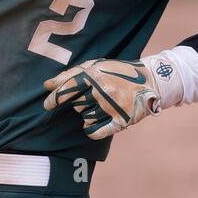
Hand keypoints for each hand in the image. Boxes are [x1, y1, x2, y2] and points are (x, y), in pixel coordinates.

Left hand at [43, 58, 160, 140]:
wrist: (150, 79)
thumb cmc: (117, 71)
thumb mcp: (96, 65)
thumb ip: (70, 75)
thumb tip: (47, 85)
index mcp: (96, 75)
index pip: (68, 89)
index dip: (55, 99)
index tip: (47, 106)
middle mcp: (103, 91)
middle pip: (77, 105)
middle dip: (82, 103)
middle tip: (96, 96)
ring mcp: (112, 107)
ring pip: (86, 118)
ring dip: (89, 114)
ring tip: (102, 105)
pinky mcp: (121, 120)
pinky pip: (95, 132)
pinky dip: (92, 130)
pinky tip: (96, 123)